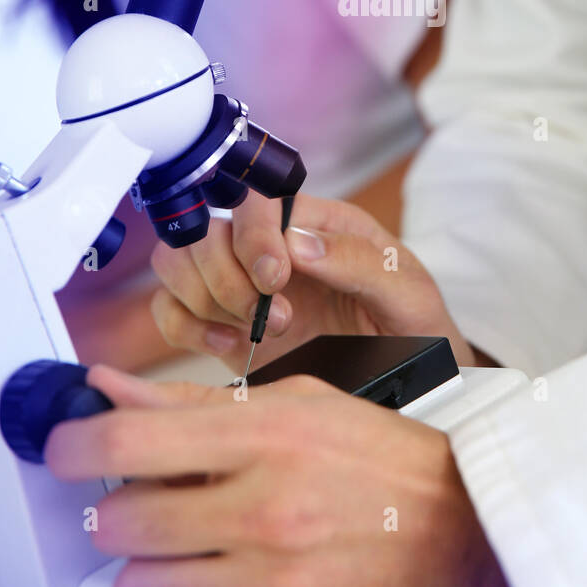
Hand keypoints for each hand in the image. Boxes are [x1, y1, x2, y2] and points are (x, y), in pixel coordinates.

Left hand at [45, 364, 524, 586]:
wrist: (476, 544)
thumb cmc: (392, 469)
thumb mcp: (305, 406)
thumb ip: (201, 405)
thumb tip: (113, 391)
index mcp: (271, 438)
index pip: (128, 442)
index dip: (73, 447)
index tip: (67, 452)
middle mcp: (268, 511)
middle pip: (123, 523)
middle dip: (123, 517)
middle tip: (153, 511)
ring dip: (156, 575)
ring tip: (200, 559)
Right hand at [150, 192, 477, 373]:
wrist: (413, 384)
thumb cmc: (416, 330)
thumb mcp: (409, 292)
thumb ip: (360, 261)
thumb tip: (298, 242)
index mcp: (317, 222)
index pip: (256, 203)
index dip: (253, 238)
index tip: (275, 279)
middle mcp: (272, 247)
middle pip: (206, 230)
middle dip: (227, 276)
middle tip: (273, 315)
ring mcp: (243, 285)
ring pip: (177, 263)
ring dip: (203, 296)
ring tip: (252, 329)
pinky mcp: (224, 325)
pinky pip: (170, 310)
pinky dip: (184, 326)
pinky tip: (227, 344)